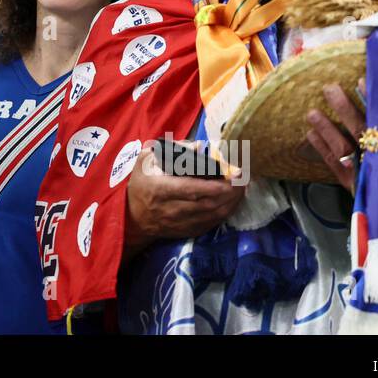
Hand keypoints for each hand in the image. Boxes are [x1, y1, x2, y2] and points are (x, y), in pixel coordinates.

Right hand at [124, 144, 244, 253]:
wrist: (133, 217)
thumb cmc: (142, 183)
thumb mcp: (146, 159)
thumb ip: (172, 150)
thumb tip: (199, 146)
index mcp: (159, 189)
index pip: (190, 189)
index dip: (212, 185)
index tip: (231, 176)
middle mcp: (171, 209)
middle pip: (206, 203)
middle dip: (230, 192)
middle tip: (243, 179)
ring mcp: (180, 223)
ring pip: (213, 215)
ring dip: (231, 202)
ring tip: (242, 188)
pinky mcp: (188, 231)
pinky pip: (212, 223)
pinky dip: (225, 212)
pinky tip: (233, 201)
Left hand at [305, 81, 364, 193]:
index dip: (372, 101)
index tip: (361, 81)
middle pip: (360, 130)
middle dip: (344, 109)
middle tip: (329, 88)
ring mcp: (365, 172)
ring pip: (343, 147)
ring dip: (327, 128)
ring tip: (311, 112)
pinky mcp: (352, 183)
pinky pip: (334, 164)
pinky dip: (321, 148)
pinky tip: (310, 134)